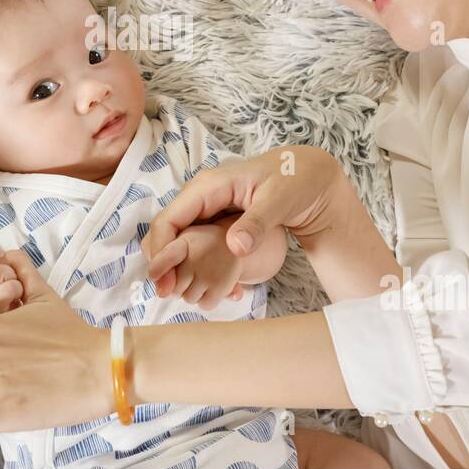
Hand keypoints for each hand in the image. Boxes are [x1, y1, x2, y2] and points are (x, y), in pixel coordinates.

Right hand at [147, 146, 398, 301]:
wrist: (309, 175)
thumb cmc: (294, 180)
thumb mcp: (278, 200)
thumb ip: (256, 224)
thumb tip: (235, 248)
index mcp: (208, 186)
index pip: (168, 219)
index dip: (160, 251)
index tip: (162, 281)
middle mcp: (201, 195)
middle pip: (166, 229)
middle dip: (161, 261)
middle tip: (166, 293)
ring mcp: (207, 206)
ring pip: (178, 236)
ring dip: (175, 263)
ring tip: (178, 292)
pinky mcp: (216, 217)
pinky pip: (195, 239)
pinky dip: (192, 259)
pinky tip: (200, 281)